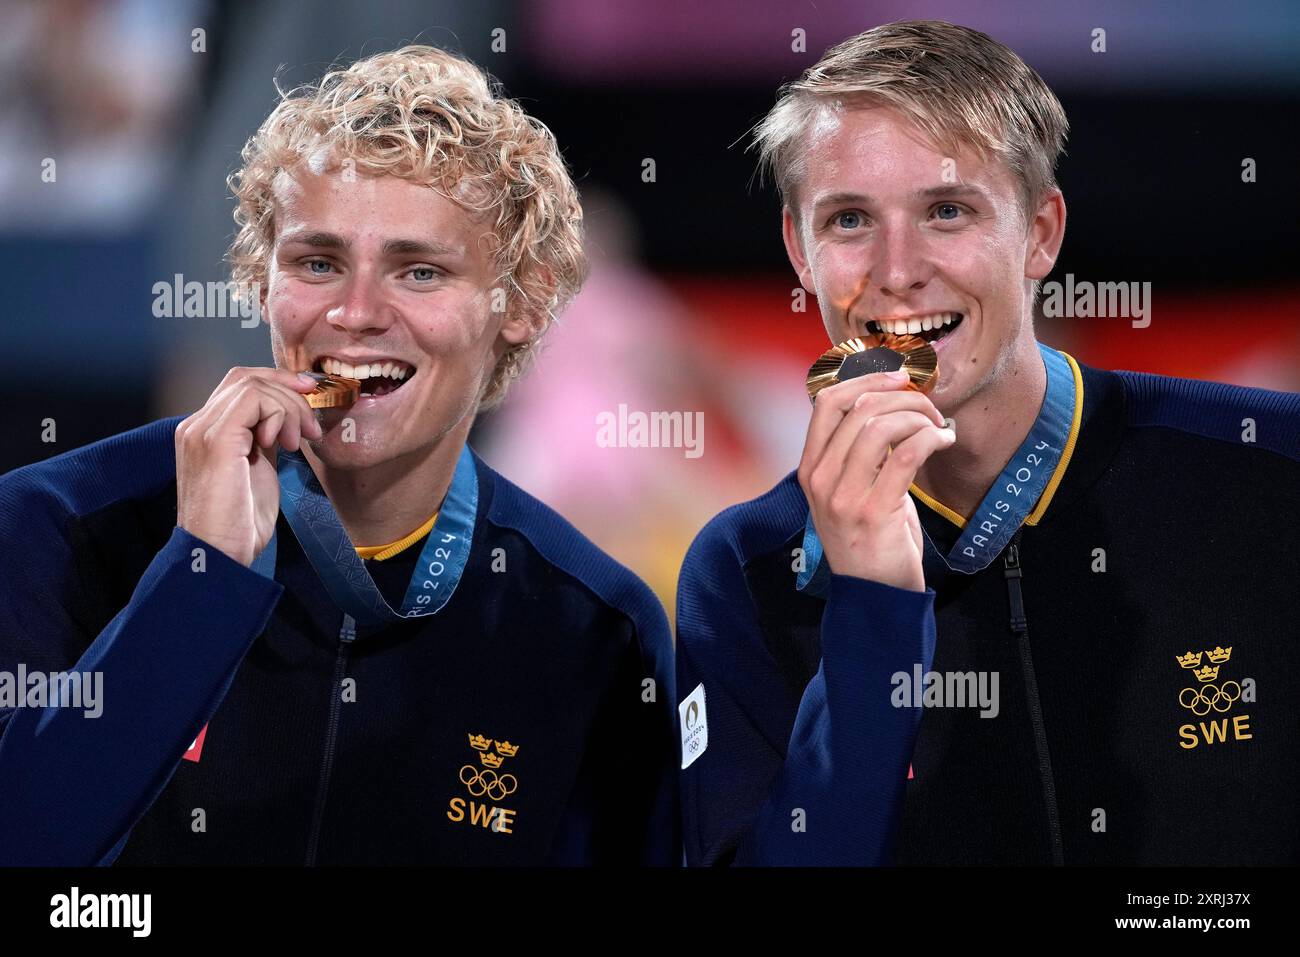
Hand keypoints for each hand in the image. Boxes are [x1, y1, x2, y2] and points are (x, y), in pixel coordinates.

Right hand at [175, 367, 322, 566]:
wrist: (218, 555)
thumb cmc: (239, 525)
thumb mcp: (258, 472)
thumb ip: (265, 442)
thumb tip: (287, 420)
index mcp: (205, 432)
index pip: (240, 384)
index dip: (278, 383)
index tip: (310, 397)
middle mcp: (197, 425)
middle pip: (246, 377)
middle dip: (289, 391)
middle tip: (312, 427)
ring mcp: (202, 430)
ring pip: (252, 385)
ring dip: (289, 407)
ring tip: (298, 441)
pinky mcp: (215, 440)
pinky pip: (253, 400)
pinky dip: (278, 414)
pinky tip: (283, 444)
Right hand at [797, 370, 954, 591]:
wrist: (875, 595)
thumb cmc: (871, 539)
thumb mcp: (849, 492)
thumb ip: (856, 453)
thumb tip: (889, 403)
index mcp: (811, 469)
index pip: (826, 402)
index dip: (865, 378)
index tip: (899, 378)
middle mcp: (820, 479)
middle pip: (859, 408)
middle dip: (903, 398)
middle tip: (930, 407)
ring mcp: (843, 497)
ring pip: (881, 426)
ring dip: (919, 417)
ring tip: (938, 427)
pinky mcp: (874, 512)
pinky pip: (907, 453)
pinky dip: (932, 437)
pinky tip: (945, 441)